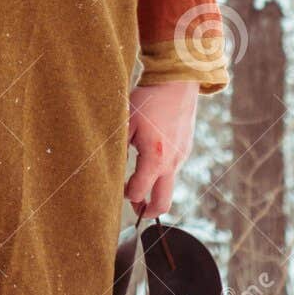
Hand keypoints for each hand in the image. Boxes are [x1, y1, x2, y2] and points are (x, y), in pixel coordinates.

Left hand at [124, 79, 197, 219]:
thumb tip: (107, 166)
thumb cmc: (148, 100)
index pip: (139, 192)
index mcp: (155, 159)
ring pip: (169, 184)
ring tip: (139, 173)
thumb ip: (118, 146)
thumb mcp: (126, 121)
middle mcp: (172, 163)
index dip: (126, 195)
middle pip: (163, 204)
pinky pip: (174, 168)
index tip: (120, 188)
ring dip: (154, 186)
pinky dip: (162, 170)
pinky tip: (151, 152)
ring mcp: (181, 157)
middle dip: (148, 210)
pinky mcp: (186, 149)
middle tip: (136, 206)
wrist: (177, 83)